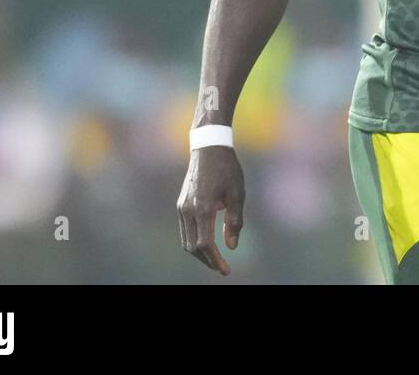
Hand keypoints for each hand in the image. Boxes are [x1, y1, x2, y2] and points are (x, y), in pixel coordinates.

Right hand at [176, 146, 244, 274]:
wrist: (209, 147)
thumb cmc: (227, 169)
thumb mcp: (237, 194)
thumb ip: (234, 221)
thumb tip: (231, 246)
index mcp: (203, 208)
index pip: (205, 244)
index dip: (215, 260)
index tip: (226, 270)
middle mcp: (188, 210)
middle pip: (193, 247)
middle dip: (207, 260)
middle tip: (222, 268)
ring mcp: (181, 207)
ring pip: (186, 240)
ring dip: (200, 253)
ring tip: (216, 259)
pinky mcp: (181, 204)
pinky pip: (185, 230)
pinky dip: (195, 241)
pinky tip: (207, 243)